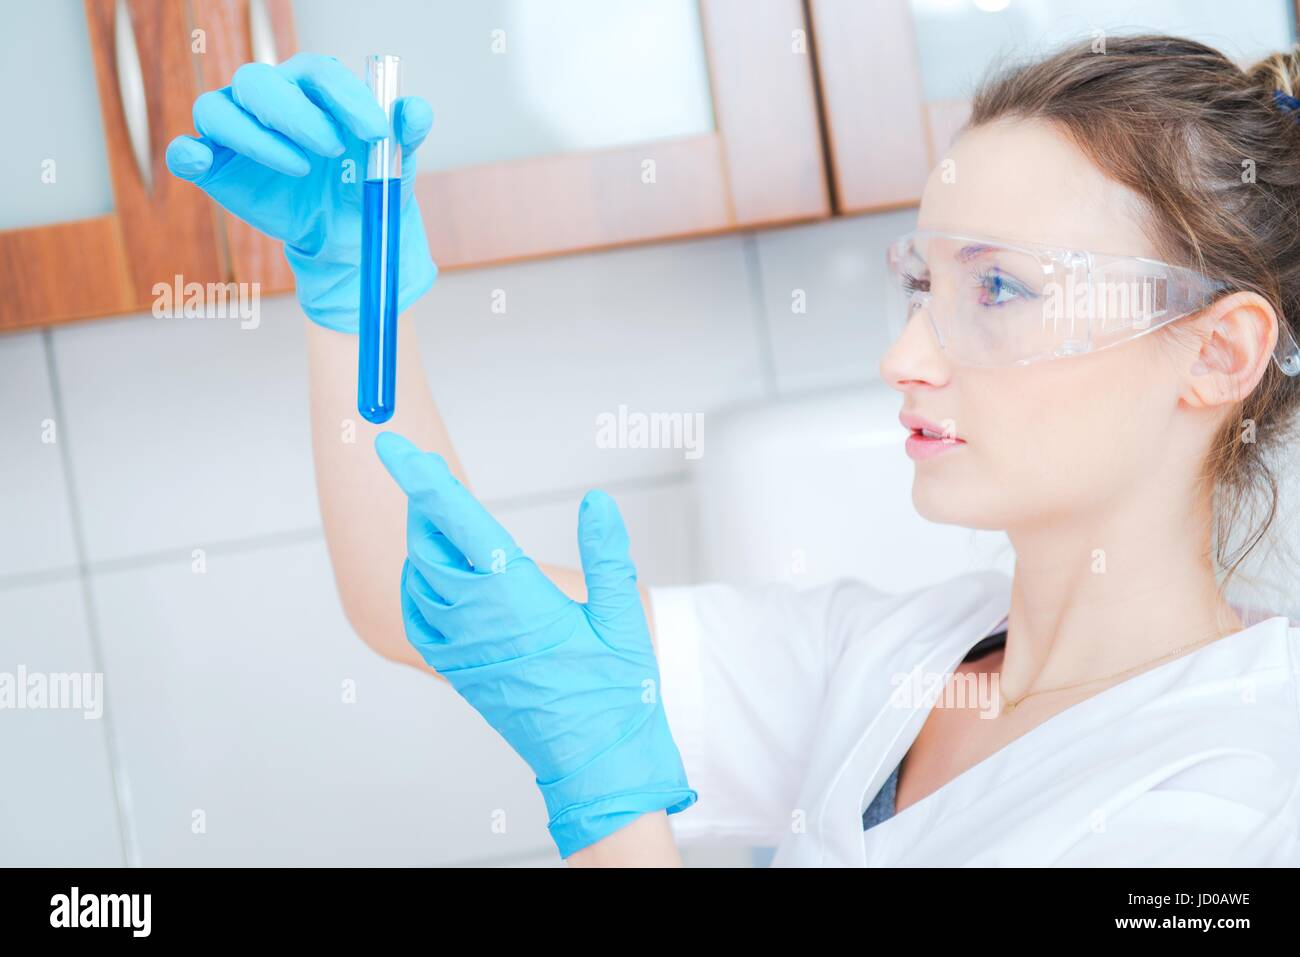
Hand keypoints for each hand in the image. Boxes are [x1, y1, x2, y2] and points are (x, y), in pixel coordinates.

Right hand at [164, 52, 435, 331]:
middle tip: (334, 149)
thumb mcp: (395, 161)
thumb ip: (407, 131)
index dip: (346, 97)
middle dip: (296, 114)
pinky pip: (184, 151)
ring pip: (217, 110)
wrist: (347, 233)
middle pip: (260, 82)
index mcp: (310, 88)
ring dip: (256, 138)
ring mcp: (235, 131)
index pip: (318, 74)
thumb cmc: (366, 183)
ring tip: (302, 169)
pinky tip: (203, 164)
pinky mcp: (215, 167)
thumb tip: (413, 110)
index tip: (377, 132)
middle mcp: (266, 99)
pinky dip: (187, 154)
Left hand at [374, 432, 696, 857]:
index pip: (458, 524)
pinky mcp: (459, 671)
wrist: (595, 768)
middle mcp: (478, 623)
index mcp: (518, 601)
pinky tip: (436, 575)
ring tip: (437, 517)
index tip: (392, 446)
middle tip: (428, 473)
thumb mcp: (624, 621)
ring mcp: (462, 650)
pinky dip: (419, 585)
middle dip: (423, 504)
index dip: (423, 480)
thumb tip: (596, 501)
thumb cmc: (615, 698)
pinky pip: (420, 618)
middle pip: (427, 546)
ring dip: (421, 542)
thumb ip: (608, 555)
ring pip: (418, 581)